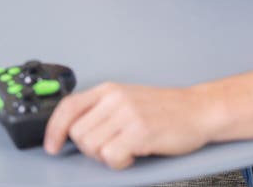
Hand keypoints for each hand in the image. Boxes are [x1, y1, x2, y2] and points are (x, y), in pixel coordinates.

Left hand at [44, 81, 217, 169]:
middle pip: (78, 133)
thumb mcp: (129, 99)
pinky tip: (134, 154)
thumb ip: (102, 109)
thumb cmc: (166, 109)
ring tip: (126, 148)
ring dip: (106, 155)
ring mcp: (128, 114)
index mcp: (110, 90)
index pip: (68, 107)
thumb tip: (73, 129)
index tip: (52, 146)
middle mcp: (116, 99)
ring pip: (91, 147)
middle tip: (113, 146)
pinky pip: (110, 156)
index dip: (54, 129)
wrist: (199, 110)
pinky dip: (120, 162)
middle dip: (91, 148)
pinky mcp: (140, 131)